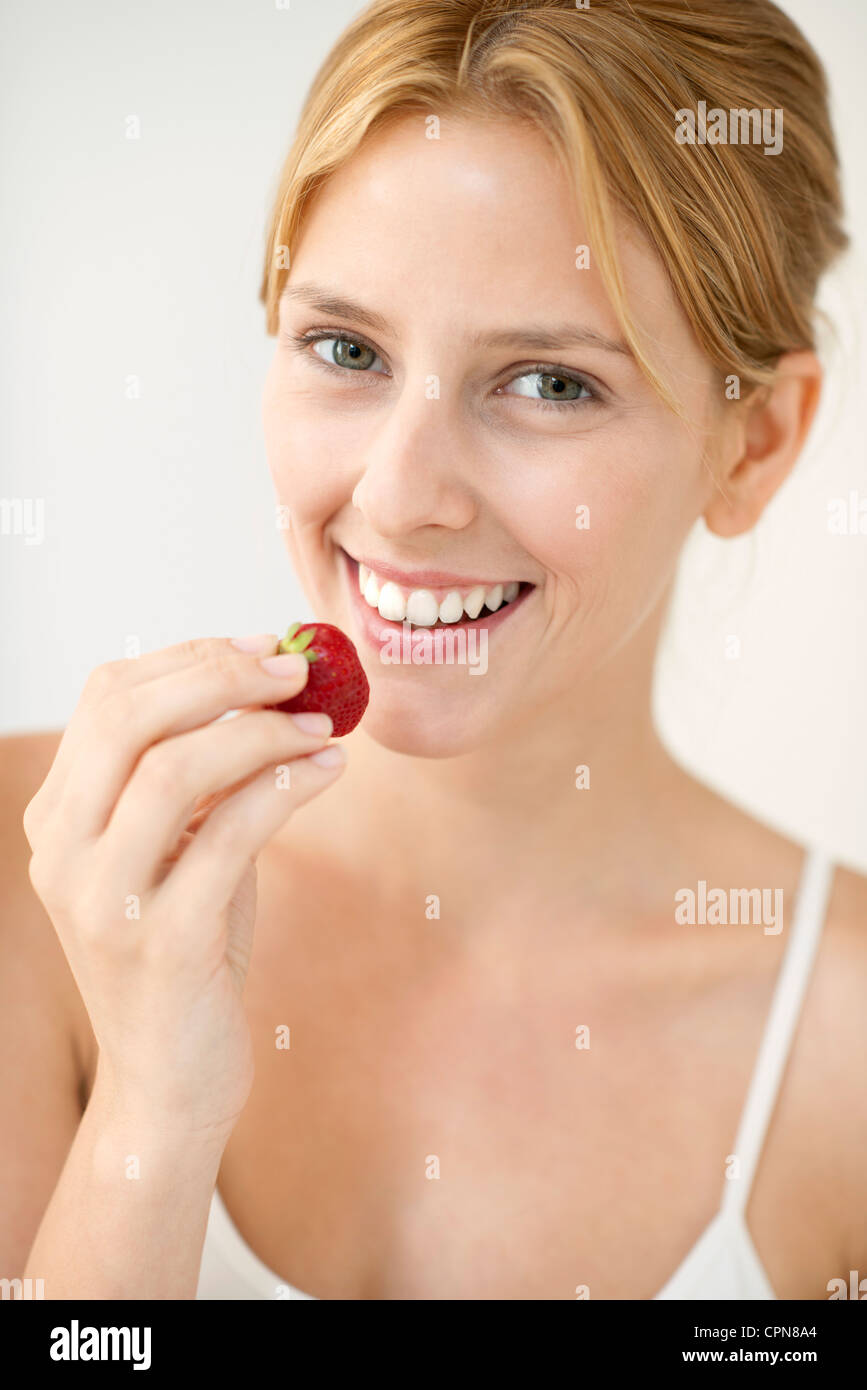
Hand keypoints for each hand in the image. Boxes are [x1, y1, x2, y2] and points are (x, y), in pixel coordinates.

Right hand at [23, 634, 345, 1144]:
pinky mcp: (164, 942)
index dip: (191, 658)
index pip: (107, 698)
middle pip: (131, 718)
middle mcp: (63, 853)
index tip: (266, 649)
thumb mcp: (180, 849)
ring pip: (176, 769)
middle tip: (298, 672)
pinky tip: (328, 770)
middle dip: (223, 677)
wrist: (171, 1078)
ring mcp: (106, 900)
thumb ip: (203, 776)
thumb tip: (270, 689)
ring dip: (264, 731)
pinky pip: (230, 834)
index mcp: (58, 818)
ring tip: (324, 724)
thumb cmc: (186, 951)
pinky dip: (288, 786)